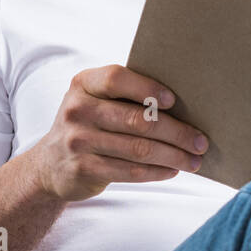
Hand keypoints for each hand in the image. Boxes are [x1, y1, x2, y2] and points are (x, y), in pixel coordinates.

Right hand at [31, 65, 208, 201]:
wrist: (49, 163)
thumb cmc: (91, 123)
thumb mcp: (97, 100)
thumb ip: (127, 95)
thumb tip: (186, 103)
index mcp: (83, 83)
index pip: (116, 79)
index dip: (147, 88)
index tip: (174, 101)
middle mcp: (77, 110)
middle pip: (137, 120)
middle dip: (177, 132)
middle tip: (202, 142)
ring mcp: (77, 141)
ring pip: (138, 149)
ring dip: (173, 156)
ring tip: (195, 160)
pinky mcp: (83, 169)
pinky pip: (130, 172)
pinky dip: (157, 171)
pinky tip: (173, 170)